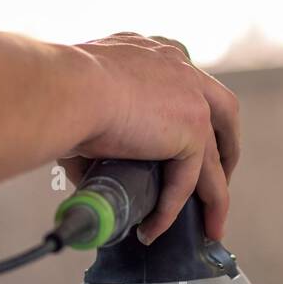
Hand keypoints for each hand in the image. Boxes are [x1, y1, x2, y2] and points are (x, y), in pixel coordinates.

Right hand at [62, 33, 239, 242]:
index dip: (194, 114)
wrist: (64, 90)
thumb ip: (98, 131)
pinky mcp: (192, 129)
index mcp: (154, 54)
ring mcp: (191, 98)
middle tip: (217, 179)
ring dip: (215, 193)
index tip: (184, 141)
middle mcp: (179, 68)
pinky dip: (171, 209)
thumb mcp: (85, 104)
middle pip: (222, 111)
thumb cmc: (57, 93)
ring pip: (213, 154)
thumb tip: (88, 172)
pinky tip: (154, 229)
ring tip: (210, 224)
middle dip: (225, 147)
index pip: (187, 85)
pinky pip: (189, 180)